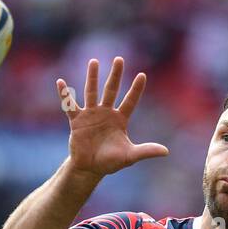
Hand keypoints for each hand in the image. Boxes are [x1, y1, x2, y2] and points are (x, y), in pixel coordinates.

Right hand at [56, 58, 168, 178]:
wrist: (90, 168)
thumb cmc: (111, 162)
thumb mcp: (130, 156)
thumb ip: (146, 151)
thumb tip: (166, 151)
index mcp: (120, 119)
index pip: (130, 101)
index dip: (136, 90)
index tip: (142, 75)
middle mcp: (106, 113)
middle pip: (111, 90)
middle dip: (115, 75)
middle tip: (119, 59)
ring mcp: (91, 114)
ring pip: (92, 92)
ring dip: (92, 77)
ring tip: (94, 62)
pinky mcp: (77, 120)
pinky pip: (70, 105)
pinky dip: (65, 95)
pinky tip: (61, 83)